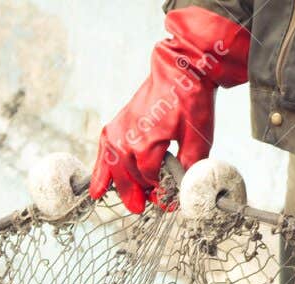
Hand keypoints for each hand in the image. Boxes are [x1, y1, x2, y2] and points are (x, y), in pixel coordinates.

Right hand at [89, 8, 250, 214]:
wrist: (177, 69)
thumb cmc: (190, 100)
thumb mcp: (199, 136)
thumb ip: (190, 166)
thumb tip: (182, 189)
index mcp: (146, 145)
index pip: (151, 181)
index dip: (162, 193)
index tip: (171, 199)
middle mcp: (126, 141)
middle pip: (131, 180)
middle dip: (141, 194)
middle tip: (151, 204)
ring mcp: (117, 133)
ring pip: (115, 171)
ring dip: (123, 188)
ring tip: (133, 202)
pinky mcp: (114, 126)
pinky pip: (103, 155)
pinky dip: (100, 173)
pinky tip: (95, 191)